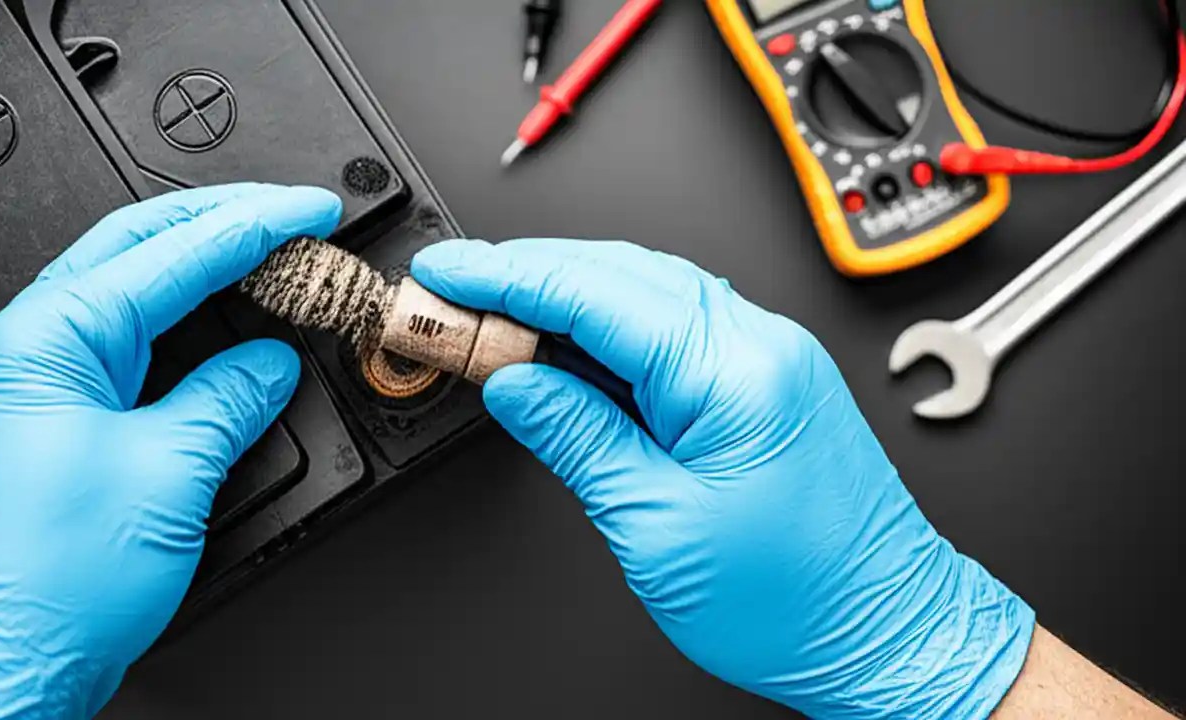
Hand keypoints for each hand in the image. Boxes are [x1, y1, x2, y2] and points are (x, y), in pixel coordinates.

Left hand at [0, 184, 341, 717]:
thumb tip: (268, 364)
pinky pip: (134, 353)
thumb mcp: (165, 475)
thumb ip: (226, 402)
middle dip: (223, 222)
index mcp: (46, 339)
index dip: (253, 225)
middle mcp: (33, 351)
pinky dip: (189, 335)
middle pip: (140, 248)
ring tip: (272, 261)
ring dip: (206, 273)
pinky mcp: (60, 427)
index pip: (169, 252)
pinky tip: (227, 335)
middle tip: (295, 215)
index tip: (309, 210)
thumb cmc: (41, 586)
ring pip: (136, 296)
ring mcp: (43, 388)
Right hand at [412, 239, 1035, 718]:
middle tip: (454, 294)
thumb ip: (577, 438)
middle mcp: (759, 344)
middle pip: (619, 273)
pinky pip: (674, 325)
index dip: (506, 275)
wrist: (886, 631)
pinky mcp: (765, 377)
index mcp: (733, 373)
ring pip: (645, 291)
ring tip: (495, 318)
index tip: (447, 273)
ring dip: (566, 294)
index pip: (595, 293)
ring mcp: (768, 355)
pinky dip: (610, 326)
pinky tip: (569, 345)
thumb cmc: (798, 600)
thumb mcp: (656, 526)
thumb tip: (514, 384)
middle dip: (526, 273)